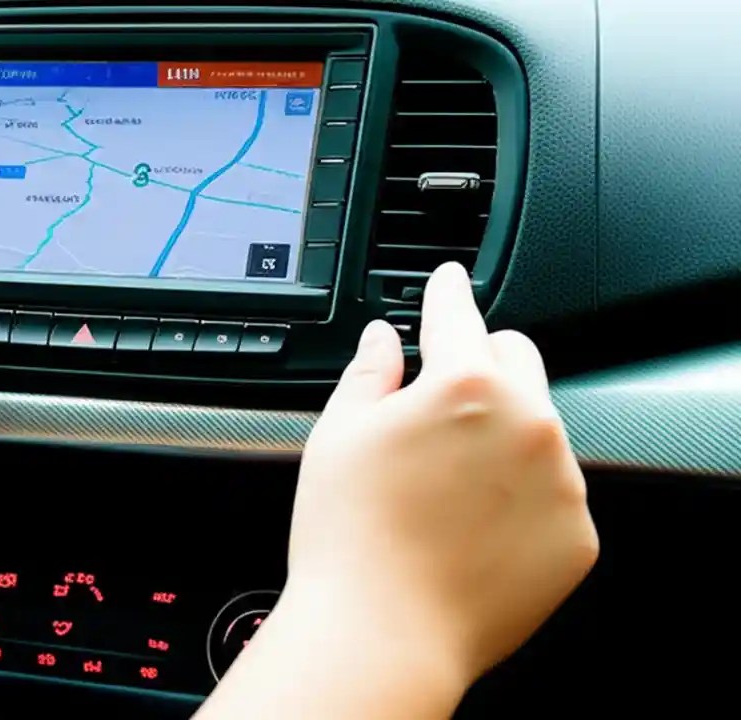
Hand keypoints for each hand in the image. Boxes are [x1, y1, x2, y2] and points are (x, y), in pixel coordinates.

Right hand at [281, 262, 597, 687]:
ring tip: (445, 487)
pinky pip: (555, 491)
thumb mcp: (339, 435)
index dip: (446, 289)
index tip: (448, 279)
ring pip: (538, 426)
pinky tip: (472, 524)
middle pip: (514, 358)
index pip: (458, 312)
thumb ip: (369, 373)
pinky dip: (521, 495)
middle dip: (478, 366)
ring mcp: (560, 479)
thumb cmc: (350, 536)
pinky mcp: (575, 533)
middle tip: (433, 409)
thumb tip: (382, 338)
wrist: (384, 633)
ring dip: (502, 435)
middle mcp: (527, 421)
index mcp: (463, 383)